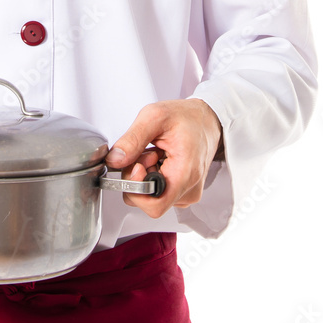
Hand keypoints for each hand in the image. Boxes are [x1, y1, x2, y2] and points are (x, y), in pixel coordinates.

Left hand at [106, 99, 223, 218]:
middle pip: (147, 200)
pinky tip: (159, 160)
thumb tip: (114, 160)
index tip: (137, 166)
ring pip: (149, 197)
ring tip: (156, 153)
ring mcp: (186, 194)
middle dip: (137, 176)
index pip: (154, 205)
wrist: (207, 119)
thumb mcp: (155, 117)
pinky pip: (155, 192)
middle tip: (147, 152)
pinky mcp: (182, 192)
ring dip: (143, 175)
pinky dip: (150, 176)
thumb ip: (132, 139)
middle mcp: (189, 190)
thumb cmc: (187, 117)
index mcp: (186, 174)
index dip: (137, 190)